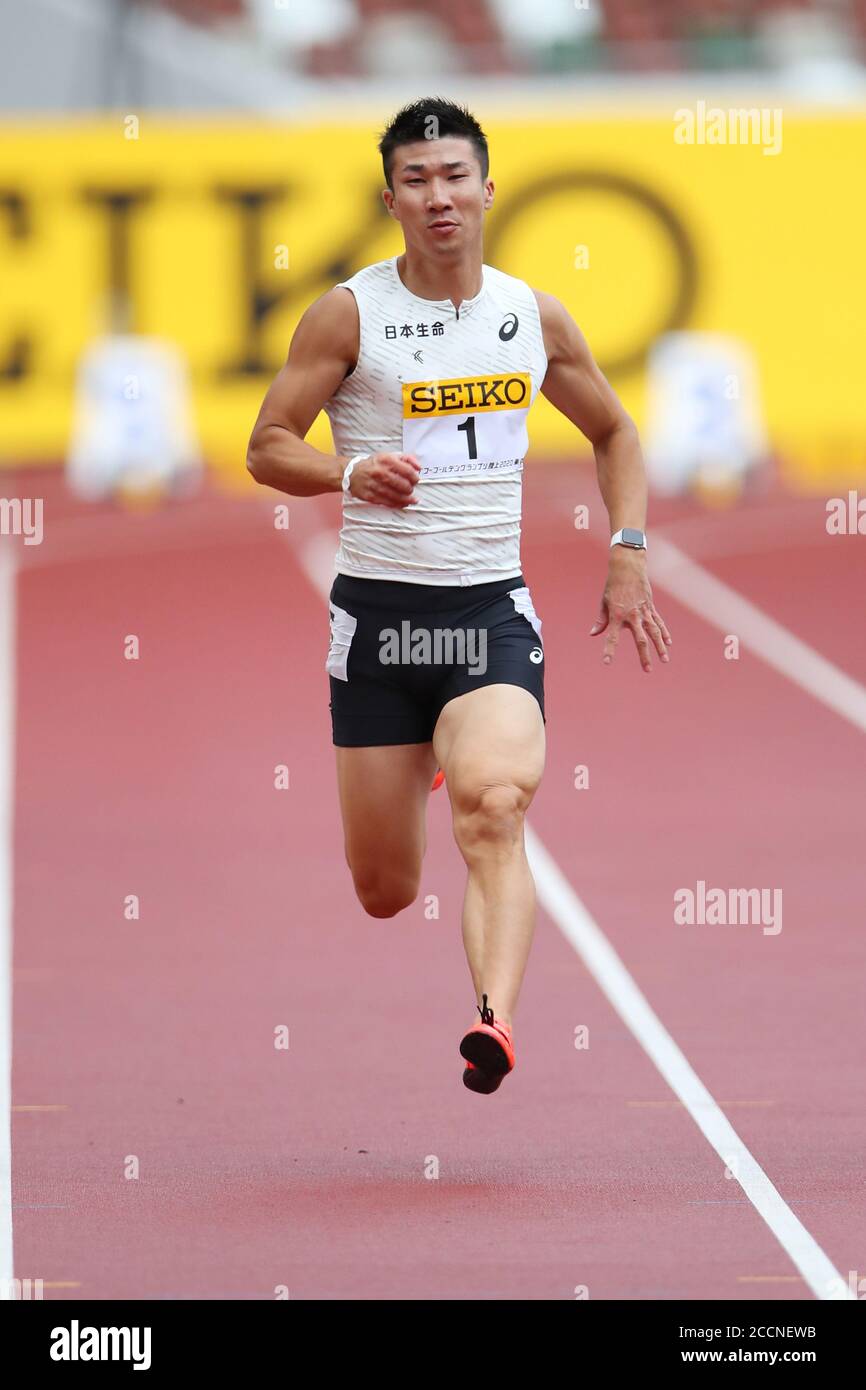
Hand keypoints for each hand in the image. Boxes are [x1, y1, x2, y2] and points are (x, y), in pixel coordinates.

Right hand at [348, 452, 420, 507]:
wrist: (352, 473)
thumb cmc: (374, 465)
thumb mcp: (389, 456)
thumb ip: (406, 459)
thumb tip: (419, 467)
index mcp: (386, 460)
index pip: (407, 471)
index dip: (414, 478)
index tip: (416, 480)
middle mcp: (380, 472)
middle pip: (402, 485)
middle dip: (410, 489)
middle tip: (410, 489)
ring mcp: (374, 485)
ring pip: (395, 496)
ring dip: (406, 499)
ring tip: (411, 499)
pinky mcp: (370, 496)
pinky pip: (387, 502)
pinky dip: (397, 504)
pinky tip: (402, 503)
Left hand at [590, 548, 671, 671]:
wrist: (628, 567)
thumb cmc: (613, 585)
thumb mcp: (604, 602)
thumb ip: (601, 620)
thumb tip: (593, 634)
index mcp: (617, 615)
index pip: (612, 637)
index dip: (609, 650)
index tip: (607, 663)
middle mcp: (632, 615)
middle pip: (640, 639)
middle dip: (644, 656)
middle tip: (647, 670)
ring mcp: (644, 611)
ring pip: (654, 632)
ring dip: (660, 647)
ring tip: (665, 660)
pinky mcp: (651, 607)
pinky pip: (659, 622)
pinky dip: (664, 633)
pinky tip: (668, 643)